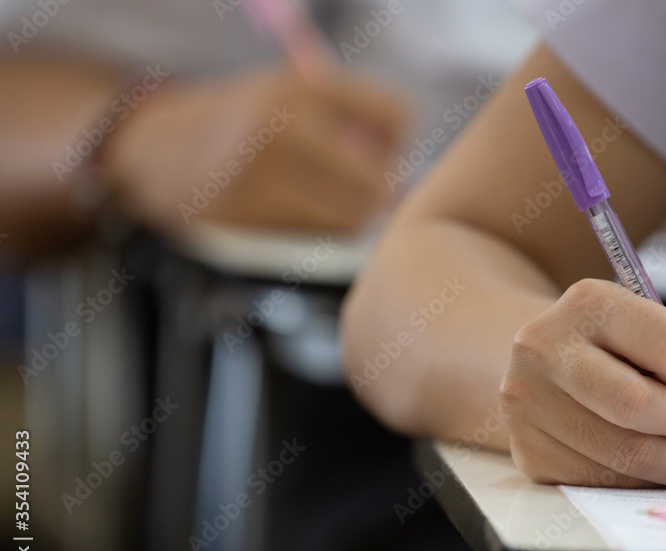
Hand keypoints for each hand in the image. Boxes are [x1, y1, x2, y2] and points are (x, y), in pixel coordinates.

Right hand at [102, 68, 406, 232]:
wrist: (151, 150)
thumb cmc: (239, 124)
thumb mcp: (292, 95)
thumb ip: (353, 119)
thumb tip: (406, 174)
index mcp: (299, 88)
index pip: (395, 116)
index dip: (398, 140)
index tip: (381, 149)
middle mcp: (280, 128)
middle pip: (380, 181)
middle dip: (381, 190)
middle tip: (364, 190)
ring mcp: (260, 177)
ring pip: (351, 219)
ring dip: (351, 217)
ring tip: (325, 201)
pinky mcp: (244, 220)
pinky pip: (313, 240)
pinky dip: (317, 233)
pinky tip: (295, 216)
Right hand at [500, 279, 665, 487]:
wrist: (563, 374)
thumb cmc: (641, 363)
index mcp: (591, 302)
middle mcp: (544, 345)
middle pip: (638, 406)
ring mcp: (527, 401)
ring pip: (620, 456)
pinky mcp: (527, 452)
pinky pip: (600, 485)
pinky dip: (640, 486)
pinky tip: (647, 467)